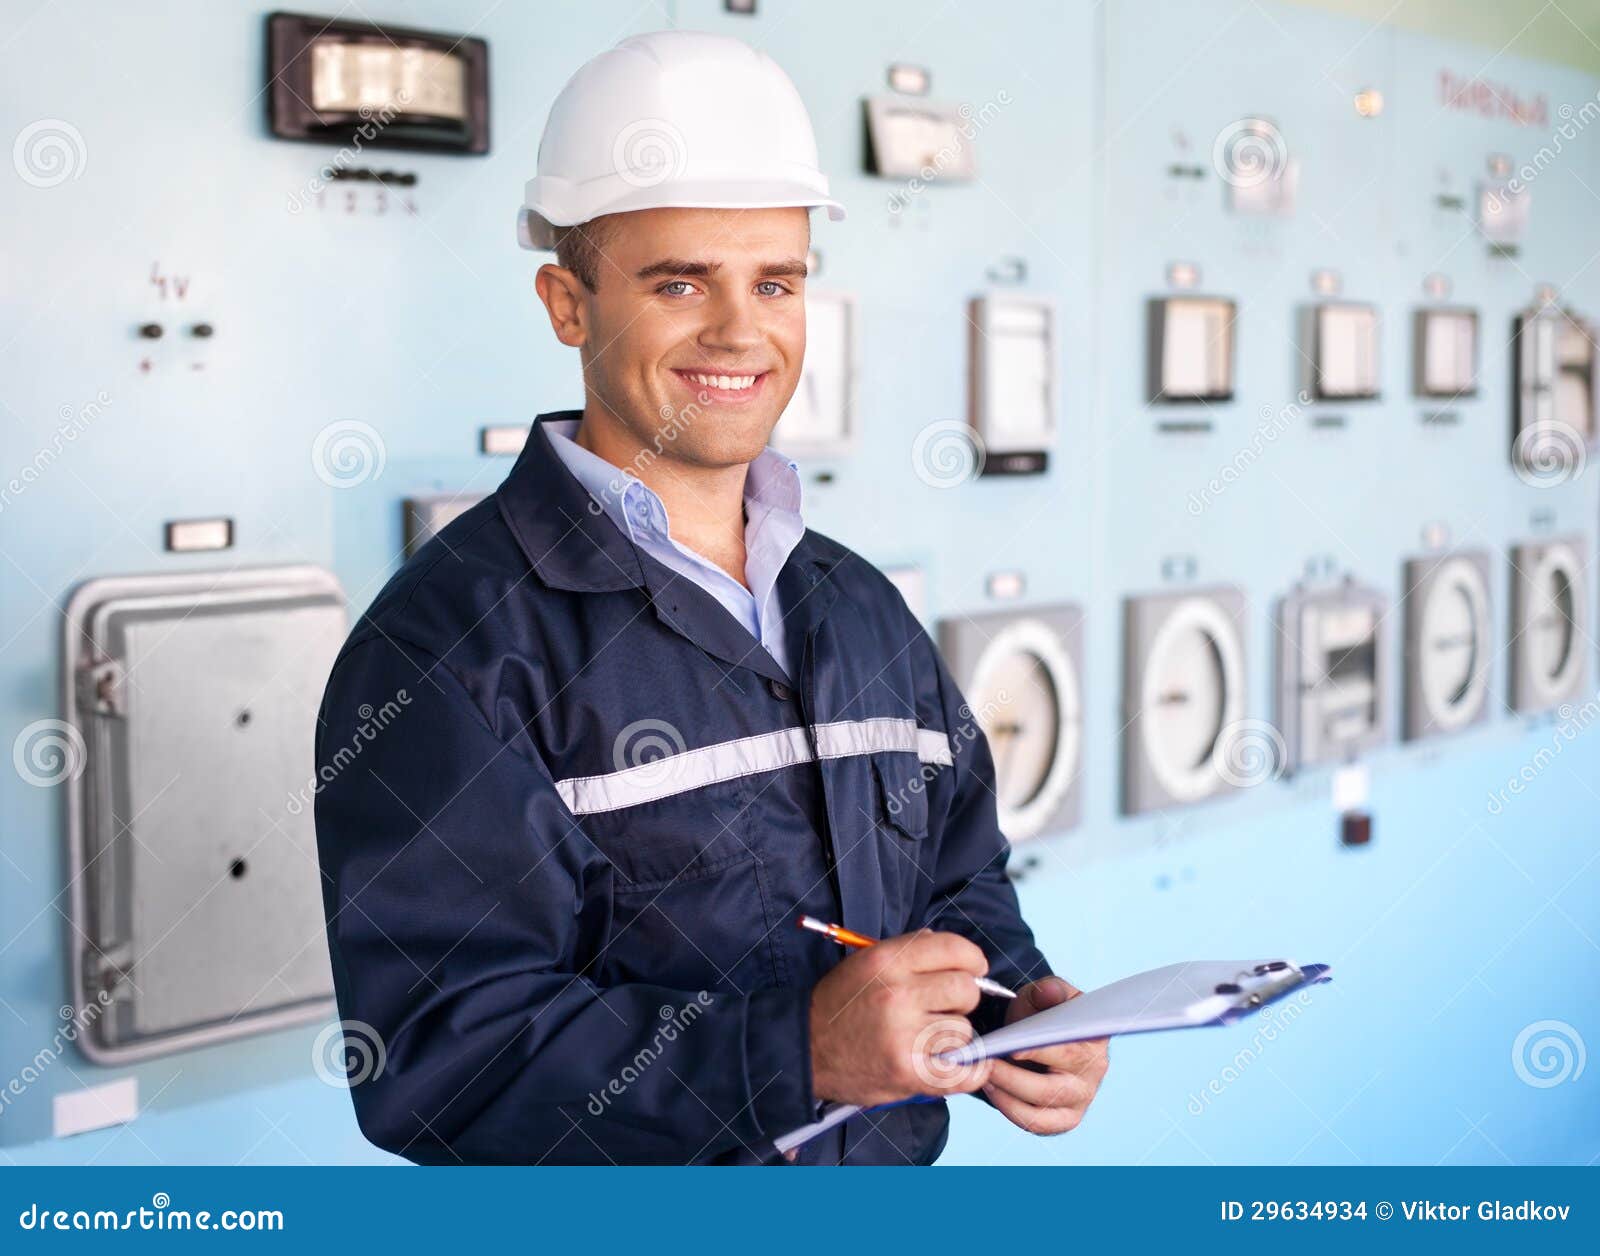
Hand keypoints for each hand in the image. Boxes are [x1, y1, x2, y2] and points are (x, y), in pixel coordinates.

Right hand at [808, 929, 995, 1107]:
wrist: (804, 1050)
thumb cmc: (838, 1005)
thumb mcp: (865, 963)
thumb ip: (909, 952)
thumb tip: (954, 951)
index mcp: (888, 961)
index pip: (954, 949)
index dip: (973, 960)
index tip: (974, 970)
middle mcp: (898, 994)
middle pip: (965, 989)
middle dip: (963, 998)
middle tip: (947, 1007)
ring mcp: (904, 1035)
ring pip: (963, 1031)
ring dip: (954, 1037)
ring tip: (931, 1038)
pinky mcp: (907, 1072)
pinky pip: (962, 1072)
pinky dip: (971, 1071)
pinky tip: (967, 1066)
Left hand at [983, 976, 1108, 1134]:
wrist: (1040, 1037)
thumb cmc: (1042, 1015)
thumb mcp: (1042, 996)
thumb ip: (1047, 989)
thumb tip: (1049, 992)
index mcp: (1093, 1040)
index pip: (1068, 1051)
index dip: (1040, 1052)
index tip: (1013, 1049)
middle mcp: (1093, 1073)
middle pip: (1052, 1088)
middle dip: (1012, 1077)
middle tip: (984, 1063)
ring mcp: (1081, 1100)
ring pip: (1041, 1110)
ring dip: (1006, 1094)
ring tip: (983, 1075)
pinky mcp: (1065, 1119)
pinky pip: (1036, 1124)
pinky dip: (1010, 1110)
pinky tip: (991, 1090)